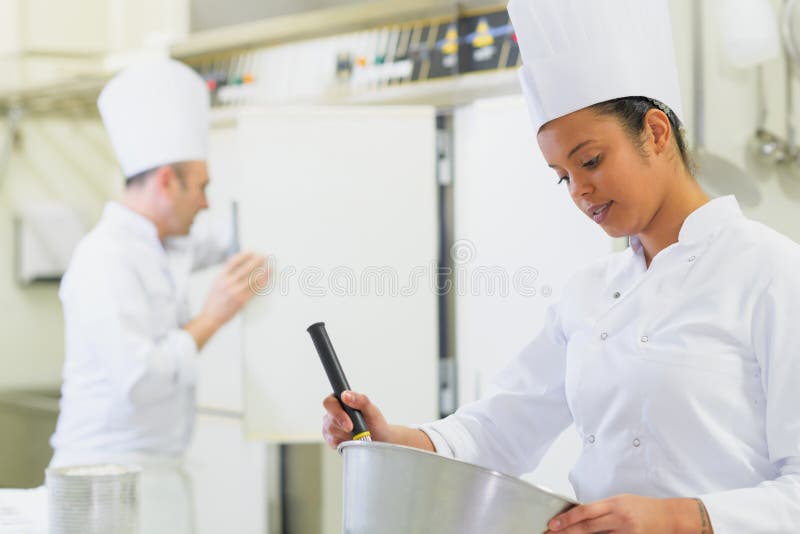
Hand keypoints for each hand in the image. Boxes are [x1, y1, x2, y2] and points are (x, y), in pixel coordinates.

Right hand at [202, 251, 266, 326]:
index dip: (244, 255)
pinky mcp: (242, 300)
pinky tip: (267, 280)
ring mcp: (235, 292)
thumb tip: (236, 263)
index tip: (252, 252)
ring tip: (270, 267)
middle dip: (256, 261)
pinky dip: (262, 284)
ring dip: (263, 272)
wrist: (211, 317)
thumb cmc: (213, 301)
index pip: (233, 262)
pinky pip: (255, 290)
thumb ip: (225, 274)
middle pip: (245, 268)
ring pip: (253, 279)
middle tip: (264, 256)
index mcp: (220, 277)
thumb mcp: (216, 283)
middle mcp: (228, 283)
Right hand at [322, 391, 391, 447]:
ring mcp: (330, 425)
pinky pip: (332, 442)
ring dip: (345, 434)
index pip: (329, 402)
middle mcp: (333, 411)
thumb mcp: (373, 412)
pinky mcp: (331, 438)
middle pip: (329, 418)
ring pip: (330, 430)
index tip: (349, 424)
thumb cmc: (376, 425)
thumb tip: (345, 395)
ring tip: (357, 434)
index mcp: (341, 400)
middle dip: (343, 426)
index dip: (337, 412)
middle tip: (354, 431)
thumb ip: (361, 400)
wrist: (379, 441)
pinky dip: (343, 443)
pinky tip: (352, 441)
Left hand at [546, 495, 712, 533]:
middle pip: (588, 528)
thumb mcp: (621, 502)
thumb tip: (579, 518)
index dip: (567, 519)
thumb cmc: (644, 508)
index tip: (553, 524)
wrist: (671, 517)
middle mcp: (620, 518)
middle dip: (566, 532)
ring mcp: (627, 533)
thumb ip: (602, 510)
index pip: (586, 511)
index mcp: (615, 504)